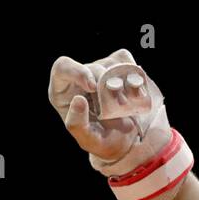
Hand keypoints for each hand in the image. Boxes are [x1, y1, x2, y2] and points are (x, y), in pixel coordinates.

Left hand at [48, 48, 171, 175]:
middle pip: (92, 67)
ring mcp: (99, 70)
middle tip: (121, 103)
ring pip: (110, 62)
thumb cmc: (102, 140)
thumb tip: (78, 100)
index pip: (62, 68)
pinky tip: (137, 91)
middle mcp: (80, 78)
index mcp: (64, 92)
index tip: (94, 87)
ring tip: (129, 102)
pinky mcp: (117, 66)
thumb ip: (77, 124)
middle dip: (108, 84)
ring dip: (122, 81)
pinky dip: (133, 72)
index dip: (78, 72)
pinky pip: (124, 59)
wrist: (126, 139)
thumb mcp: (88, 140)